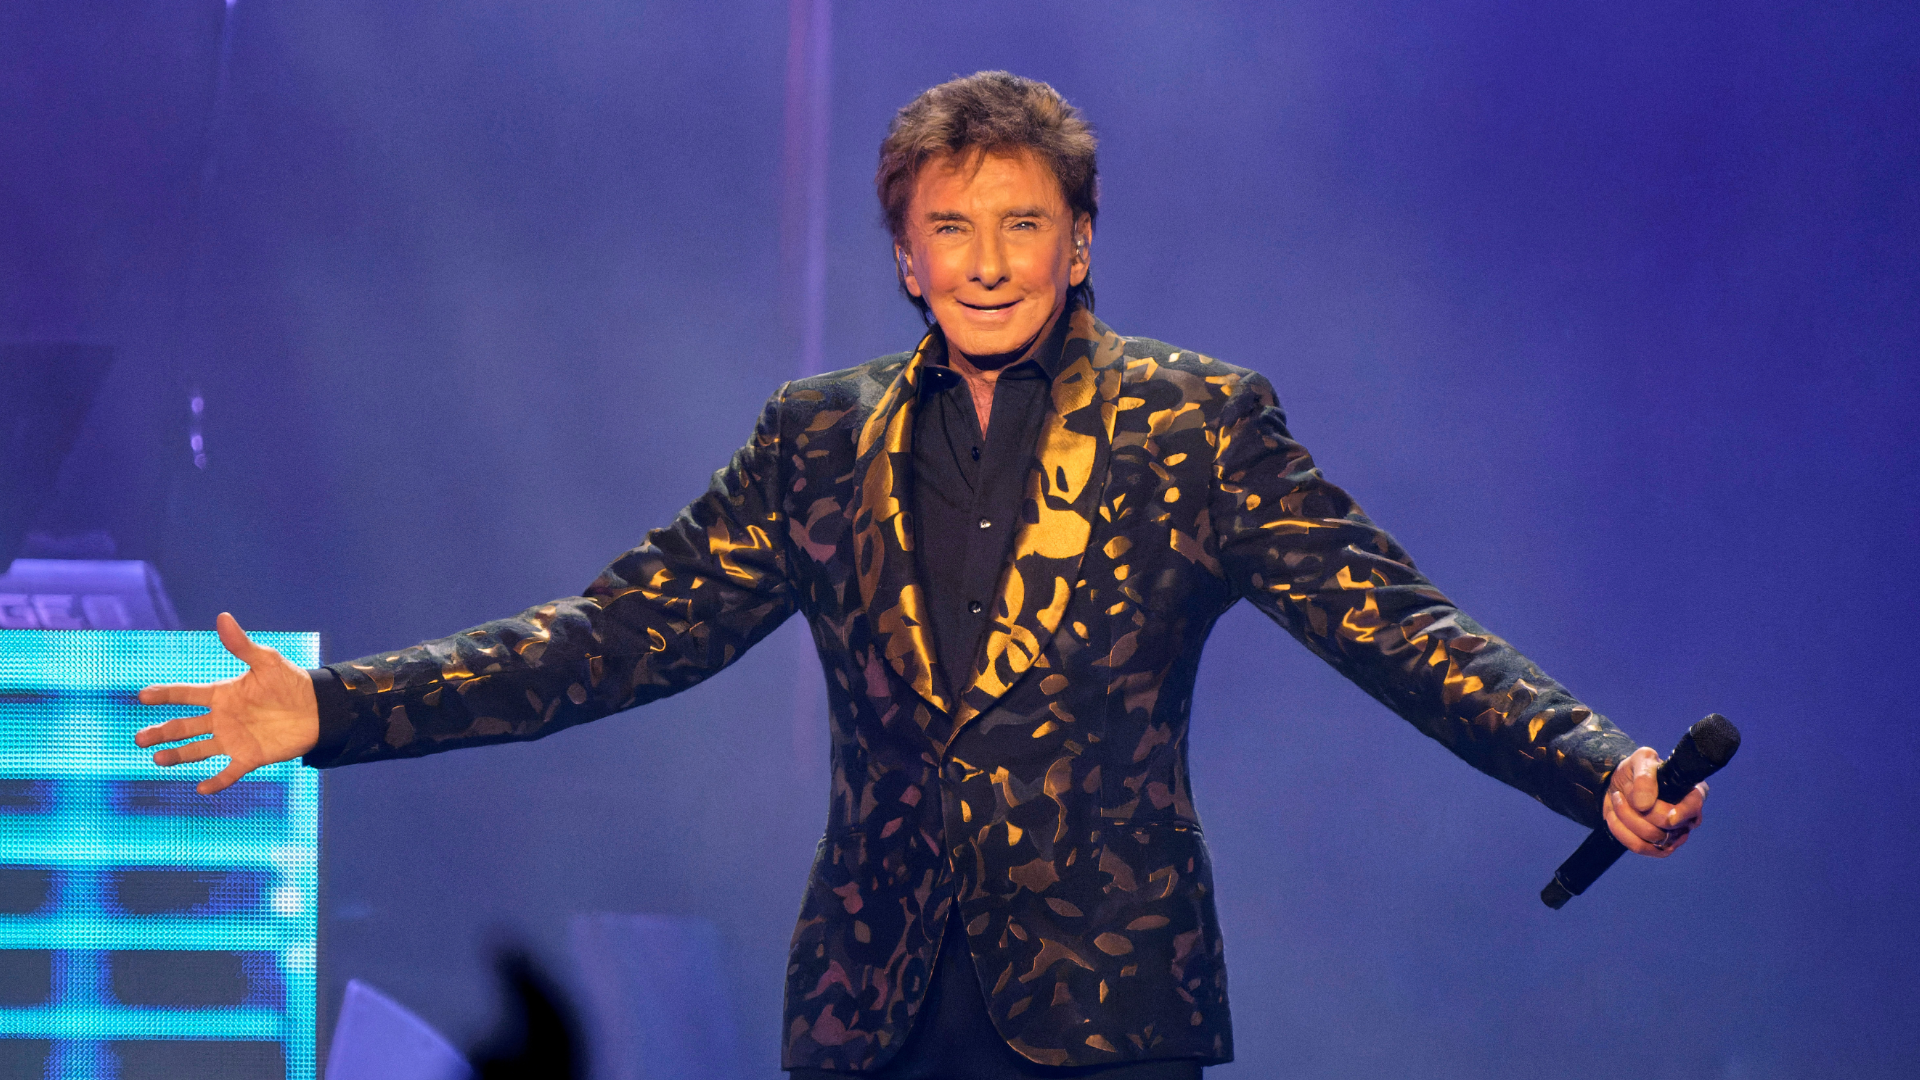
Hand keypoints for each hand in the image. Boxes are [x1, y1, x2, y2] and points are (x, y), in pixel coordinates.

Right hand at [134, 612, 320, 793]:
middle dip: (161, 732)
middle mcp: (222, 718)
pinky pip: (229, 772)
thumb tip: (223, 617)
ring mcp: (234, 739)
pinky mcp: (250, 756)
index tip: (143, 696)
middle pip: (184, 726)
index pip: (187, 694)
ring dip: (178, 755)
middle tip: (139, 739)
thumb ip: (241, 645)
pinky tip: (201, 789)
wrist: (318, 708)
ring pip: (198, 749)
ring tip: (157, 759)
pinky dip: (217, 781)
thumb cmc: (291, 682)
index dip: (166, 695)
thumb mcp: (266, 662)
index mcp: (223, 695)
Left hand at [1602, 745, 1706, 857]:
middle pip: (1667, 824)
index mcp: (1692, 793)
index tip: (1668, 815)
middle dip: (1639, 808)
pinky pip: (1639, 846)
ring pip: (1651, 836)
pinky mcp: (1657, 847)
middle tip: (1625, 790)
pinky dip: (1621, 831)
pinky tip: (1613, 816)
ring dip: (1626, 816)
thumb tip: (1644, 805)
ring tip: (1617, 797)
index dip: (1682, 812)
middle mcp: (1687, 817)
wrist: (1619, 786)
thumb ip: (1645, 776)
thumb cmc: (1637, 770)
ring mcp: (1674, 835)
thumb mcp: (1641, 760)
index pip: (1694, 805)